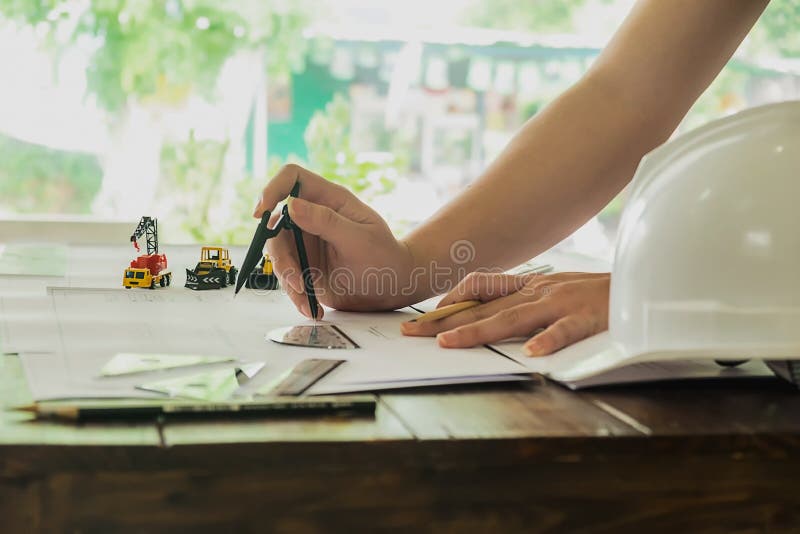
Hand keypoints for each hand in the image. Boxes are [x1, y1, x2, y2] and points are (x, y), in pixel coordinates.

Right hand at [253, 164, 420, 317]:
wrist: (391, 288)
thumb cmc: (384, 257)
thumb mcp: (359, 239)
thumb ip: (326, 221)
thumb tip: (291, 205)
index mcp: (329, 199)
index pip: (292, 179)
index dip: (272, 189)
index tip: (261, 211)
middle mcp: (313, 217)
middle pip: (276, 223)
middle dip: (280, 254)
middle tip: (295, 280)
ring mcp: (306, 242)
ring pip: (277, 253)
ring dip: (287, 279)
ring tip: (307, 300)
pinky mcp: (304, 265)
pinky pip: (287, 276)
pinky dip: (295, 294)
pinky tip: (312, 308)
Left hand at [401, 271, 609, 355]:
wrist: (640, 284)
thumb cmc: (594, 294)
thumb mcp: (552, 292)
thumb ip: (522, 302)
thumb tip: (487, 315)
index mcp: (529, 286)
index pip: (480, 288)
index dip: (451, 301)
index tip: (425, 318)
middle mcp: (538, 291)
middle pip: (483, 306)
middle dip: (445, 320)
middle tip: (412, 333)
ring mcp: (560, 303)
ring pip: (512, 318)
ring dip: (479, 330)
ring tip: (450, 343)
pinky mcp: (586, 318)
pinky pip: (564, 330)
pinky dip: (548, 340)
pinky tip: (533, 354)